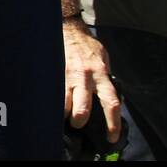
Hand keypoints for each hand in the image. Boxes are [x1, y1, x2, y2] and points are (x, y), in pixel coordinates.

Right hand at [62, 18, 120, 141]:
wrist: (69, 29)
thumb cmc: (88, 46)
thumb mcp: (104, 60)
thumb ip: (106, 78)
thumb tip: (110, 96)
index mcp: (101, 75)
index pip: (111, 103)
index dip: (113, 123)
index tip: (112, 136)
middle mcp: (85, 77)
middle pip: (83, 109)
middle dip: (80, 121)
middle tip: (79, 125)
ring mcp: (67, 76)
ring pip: (64, 104)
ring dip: (65, 114)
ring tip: (65, 115)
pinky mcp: (55, 73)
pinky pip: (54, 94)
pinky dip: (54, 102)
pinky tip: (54, 104)